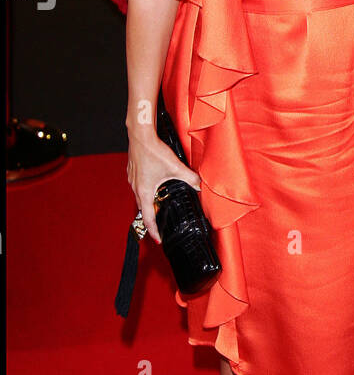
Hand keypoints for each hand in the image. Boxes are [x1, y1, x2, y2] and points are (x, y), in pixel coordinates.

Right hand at [126, 128, 200, 242]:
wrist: (140, 135)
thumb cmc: (153, 151)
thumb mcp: (175, 167)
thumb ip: (189, 178)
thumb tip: (200, 186)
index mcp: (144, 192)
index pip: (147, 217)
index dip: (153, 230)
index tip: (158, 239)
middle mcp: (136, 187)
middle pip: (143, 208)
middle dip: (151, 217)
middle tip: (159, 226)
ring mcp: (132, 179)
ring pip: (140, 196)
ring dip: (148, 203)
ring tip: (157, 207)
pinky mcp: (133, 171)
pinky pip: (139, 186)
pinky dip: (146, 190)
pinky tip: (154, 186)